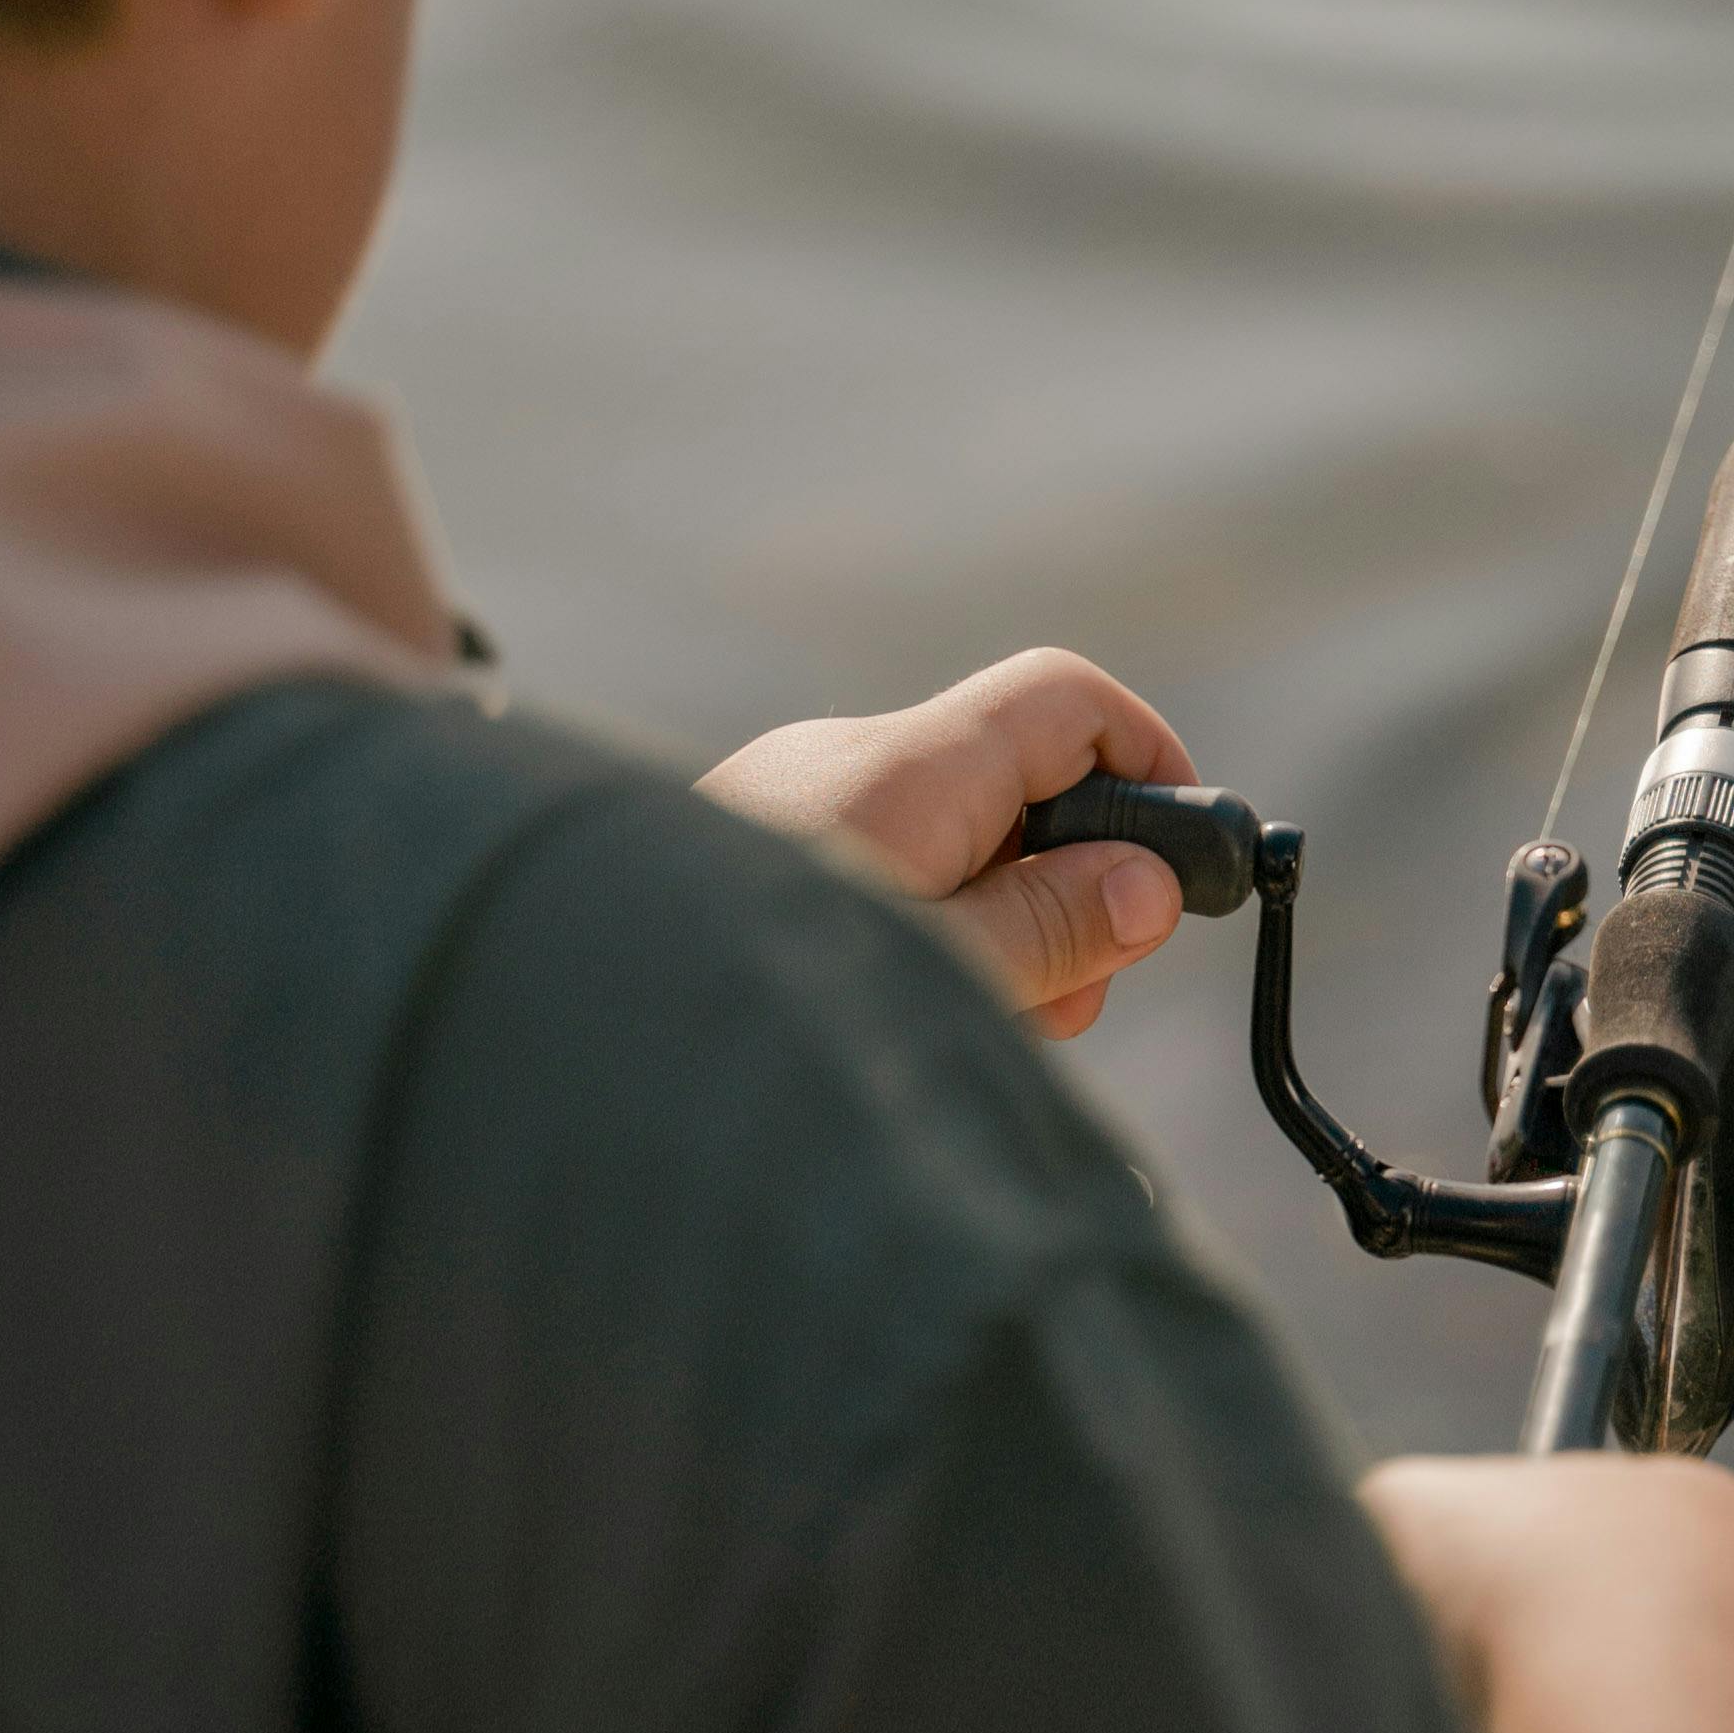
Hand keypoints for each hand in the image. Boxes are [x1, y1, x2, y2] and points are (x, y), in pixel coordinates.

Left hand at [699, 645, 1200, 1037]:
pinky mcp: (739, 866)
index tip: (1184, 865)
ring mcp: (780, 811)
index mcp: (900, 767)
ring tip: (963, 1037)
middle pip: (1012, 782)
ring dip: (991, 933)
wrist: (549, 1033)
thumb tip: (1150, 881)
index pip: (1062, 696)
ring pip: (944, 845)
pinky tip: (886, 1029)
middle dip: (1068, 888)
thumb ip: (1056, 925)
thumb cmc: (752, 1014)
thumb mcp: (944, 980)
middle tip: (1063, 1002)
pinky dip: (915, 941)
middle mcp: (836, 764)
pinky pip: (872, 877)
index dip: (1147, 757)